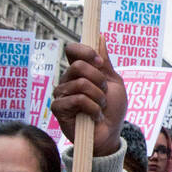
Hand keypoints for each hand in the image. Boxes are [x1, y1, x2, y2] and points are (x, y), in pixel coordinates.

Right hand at [51, 37, 126, 155]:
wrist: (110, 133)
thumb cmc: (112, 109)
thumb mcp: (113, 83)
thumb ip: (105, 63)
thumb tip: (99, 37)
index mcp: (80, 71)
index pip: (73, 50)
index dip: (86, 51)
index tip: (100, 63)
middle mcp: (68, 80)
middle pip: (78, 66)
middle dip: (98, 80)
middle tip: (104, 93)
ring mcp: (61, 94)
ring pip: (80, 84)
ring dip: (98, 98)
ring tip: (101, 108)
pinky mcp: (58, 109)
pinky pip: (78, 100)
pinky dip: (93, 108)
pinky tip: (95, 116)